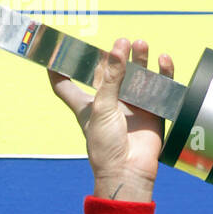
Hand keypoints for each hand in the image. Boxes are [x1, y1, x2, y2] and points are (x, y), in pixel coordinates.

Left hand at [48, 38, 173, 201]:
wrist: (128, 170)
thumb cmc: (106, 145)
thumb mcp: (102, 109)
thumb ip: (111, 79)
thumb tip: (118, 48)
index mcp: (86, 105)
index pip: (65, 86)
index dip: (57, 71)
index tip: (50, 54)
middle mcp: (107, 102)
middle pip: (108, 72)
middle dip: (112, 56)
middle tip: (120, 42)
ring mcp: (130, 104)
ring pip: (135, 74)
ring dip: (138, 58)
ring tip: (139, 44)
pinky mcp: (151, 108)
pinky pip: (159, 84)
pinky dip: (162, 71)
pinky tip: (161, 60)